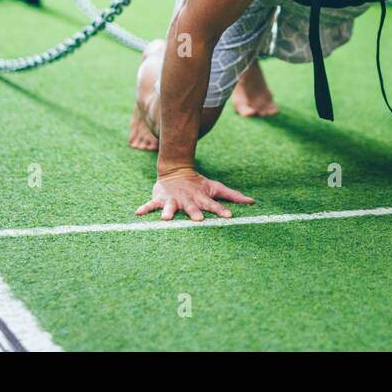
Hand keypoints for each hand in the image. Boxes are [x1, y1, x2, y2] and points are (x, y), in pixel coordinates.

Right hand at [135, 169, 255, 221]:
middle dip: (194, 213)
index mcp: (201, 198)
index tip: (228, 216)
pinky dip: (144, 208)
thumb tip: (253, 202)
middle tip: (198, 220)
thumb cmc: (199, 185)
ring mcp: (173, 199)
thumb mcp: (216, 188)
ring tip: (166, 218)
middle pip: (192, 207)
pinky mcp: (160, 199)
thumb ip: (233, 196)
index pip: (213, 205)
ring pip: (171, 206)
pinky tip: (137, 213)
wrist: (176, 172)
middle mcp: (187, 200)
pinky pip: (150, 204)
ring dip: (169, 212)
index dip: (221, 210)